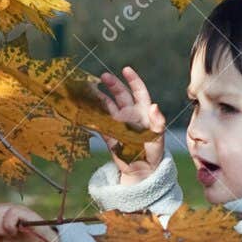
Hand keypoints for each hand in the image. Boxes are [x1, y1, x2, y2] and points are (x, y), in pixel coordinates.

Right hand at [93, 66, 165, 182]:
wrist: (141, 171)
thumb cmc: (154, 154)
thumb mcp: (158, 137)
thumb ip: (158, 122)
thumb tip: (155, 106)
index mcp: (143, 112)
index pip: (138, 91)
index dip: (132, 80)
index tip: (126, 69)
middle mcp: (130, 114)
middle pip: (120, 94)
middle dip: (112, 84)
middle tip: (103, 76)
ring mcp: (118, 123)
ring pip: (107, 105)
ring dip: (99, 97)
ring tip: (89, 89)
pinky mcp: (109, 134)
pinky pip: (99, 122)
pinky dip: (91, 115)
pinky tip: (83, 108)